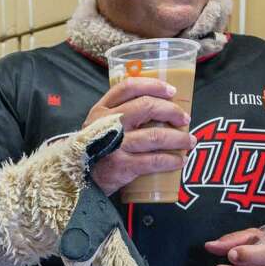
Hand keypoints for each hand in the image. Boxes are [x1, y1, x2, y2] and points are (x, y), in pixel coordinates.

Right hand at [83, 77, 196, 195]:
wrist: (76, 179)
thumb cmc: (93, 149)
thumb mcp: (96, 125)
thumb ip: (117, 113)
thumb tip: (155, 106)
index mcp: (102, 109)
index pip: (129, 87)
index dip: (154, 85)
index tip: (171, 91)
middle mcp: (108, 123)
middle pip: (147, 107)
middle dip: (172, 111)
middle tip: (185, 118)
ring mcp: (115, 145)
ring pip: (156, 136)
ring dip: (179, 139)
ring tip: (189, 141)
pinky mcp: (122, 166)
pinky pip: (154, 160)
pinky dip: (171, 160)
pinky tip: (179, 161)